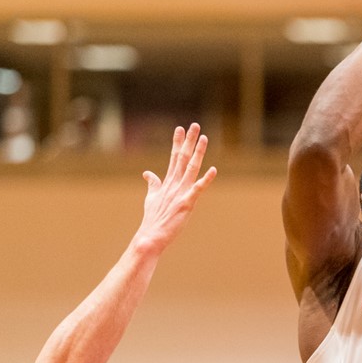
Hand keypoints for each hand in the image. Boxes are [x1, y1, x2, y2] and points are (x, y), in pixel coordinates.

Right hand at [136, 124, 216, 252]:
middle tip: (195, 125)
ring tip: (204, 138)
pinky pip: (198, 189)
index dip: (178, 142)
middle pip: (182, 158)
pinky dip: (206, 179)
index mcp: (167, 182)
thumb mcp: (151, 198)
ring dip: (198, 152)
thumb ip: (153, 184)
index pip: (174, 158)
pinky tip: (214, 170)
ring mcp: (180, 193)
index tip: (180, 128)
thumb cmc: (153, 219)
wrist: (150, 237)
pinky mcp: (186, 204)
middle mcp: (174, 184)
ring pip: (191, 168)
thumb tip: (147, 173)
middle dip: (189, 141)